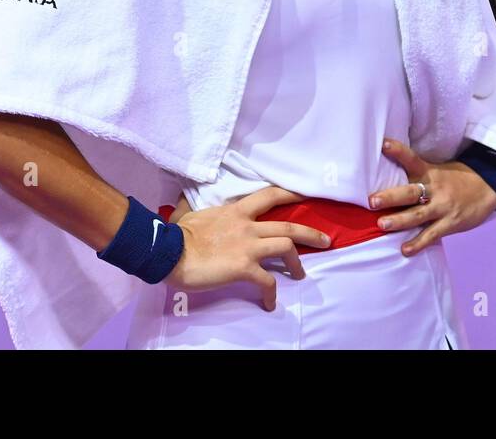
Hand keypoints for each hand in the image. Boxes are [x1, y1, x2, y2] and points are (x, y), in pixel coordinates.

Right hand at [163, 186, 331, 311]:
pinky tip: (270, 303)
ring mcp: (248, 246)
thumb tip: (190, 210)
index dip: (290, 194)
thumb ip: (206, 213)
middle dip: (310, 233)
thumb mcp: (195, 214)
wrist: (169, 252)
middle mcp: (247, 225)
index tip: (305, 195)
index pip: (269, 196)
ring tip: (300, 275)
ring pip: (286, 247)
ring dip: (297, 262)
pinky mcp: (244, 267)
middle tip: (326, 241)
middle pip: (288, 224)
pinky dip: (272, 294)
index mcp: (236, 211)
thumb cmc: (178, 235)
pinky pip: (267, 282)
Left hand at [369, 138, 495, 256]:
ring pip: (418, 215)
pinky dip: (418, 243)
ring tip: (382, 225)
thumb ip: (416, 174)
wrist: (488, 187)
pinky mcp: (450, 223)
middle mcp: (435, 189)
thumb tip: (386, 175)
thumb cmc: (456, 179)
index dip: (398, 151)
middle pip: (410, 192)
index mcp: (430, 172)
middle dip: (391, 197)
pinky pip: (432, 234)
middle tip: (372, 201)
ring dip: (399, 221)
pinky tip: (405, 250)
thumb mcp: (437, 171)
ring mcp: (442, 207)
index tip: (384, 145)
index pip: (412, 159)